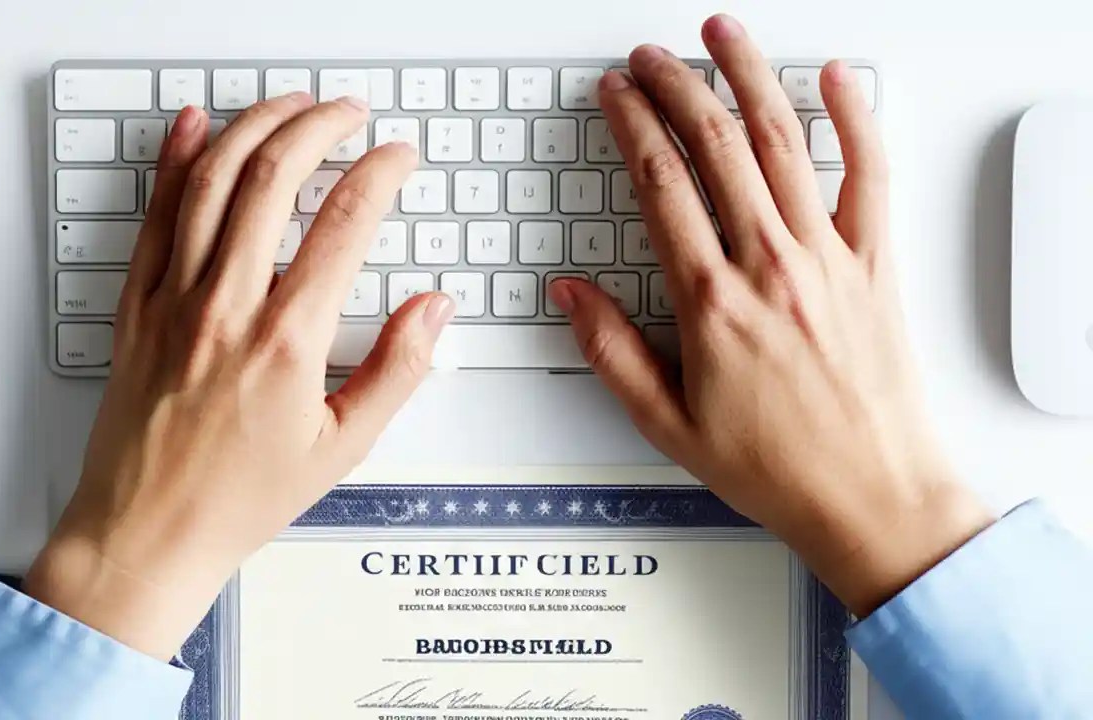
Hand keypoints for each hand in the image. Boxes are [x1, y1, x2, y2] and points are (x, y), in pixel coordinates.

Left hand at [26, 97, 450, 658]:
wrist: (145, 535)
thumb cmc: (237, 501)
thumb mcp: (343, 448)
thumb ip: (397, 370)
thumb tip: (433, 310)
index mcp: (287, 343)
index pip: (345, 224)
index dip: (379, 174)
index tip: (396, 157)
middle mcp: (227, 309)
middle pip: (275, 179)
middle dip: (319, 127)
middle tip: (347, 113)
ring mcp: (174, 302)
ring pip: (212, 182)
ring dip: (255, 127)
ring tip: (289, 106)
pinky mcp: (136, 307)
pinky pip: (155, 216)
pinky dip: (176, 162)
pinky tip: (194, 129)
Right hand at [550, 14, 992, 614]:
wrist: (871, 497)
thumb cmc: (777, 468)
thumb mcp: (667, 423)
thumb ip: (611, 351)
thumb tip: (571, 294)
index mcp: (712, 302)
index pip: (660, 183)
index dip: (632, 125)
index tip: (616, 95)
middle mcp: (770, 266)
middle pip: (716, 145)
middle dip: (675, 86)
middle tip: (651, 58)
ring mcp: (829, 258)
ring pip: (784, 141)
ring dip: (749, 78)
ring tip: (723, 36)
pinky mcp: (876, 265)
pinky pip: (869, 174)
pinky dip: (854, 118)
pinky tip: (834, 79)